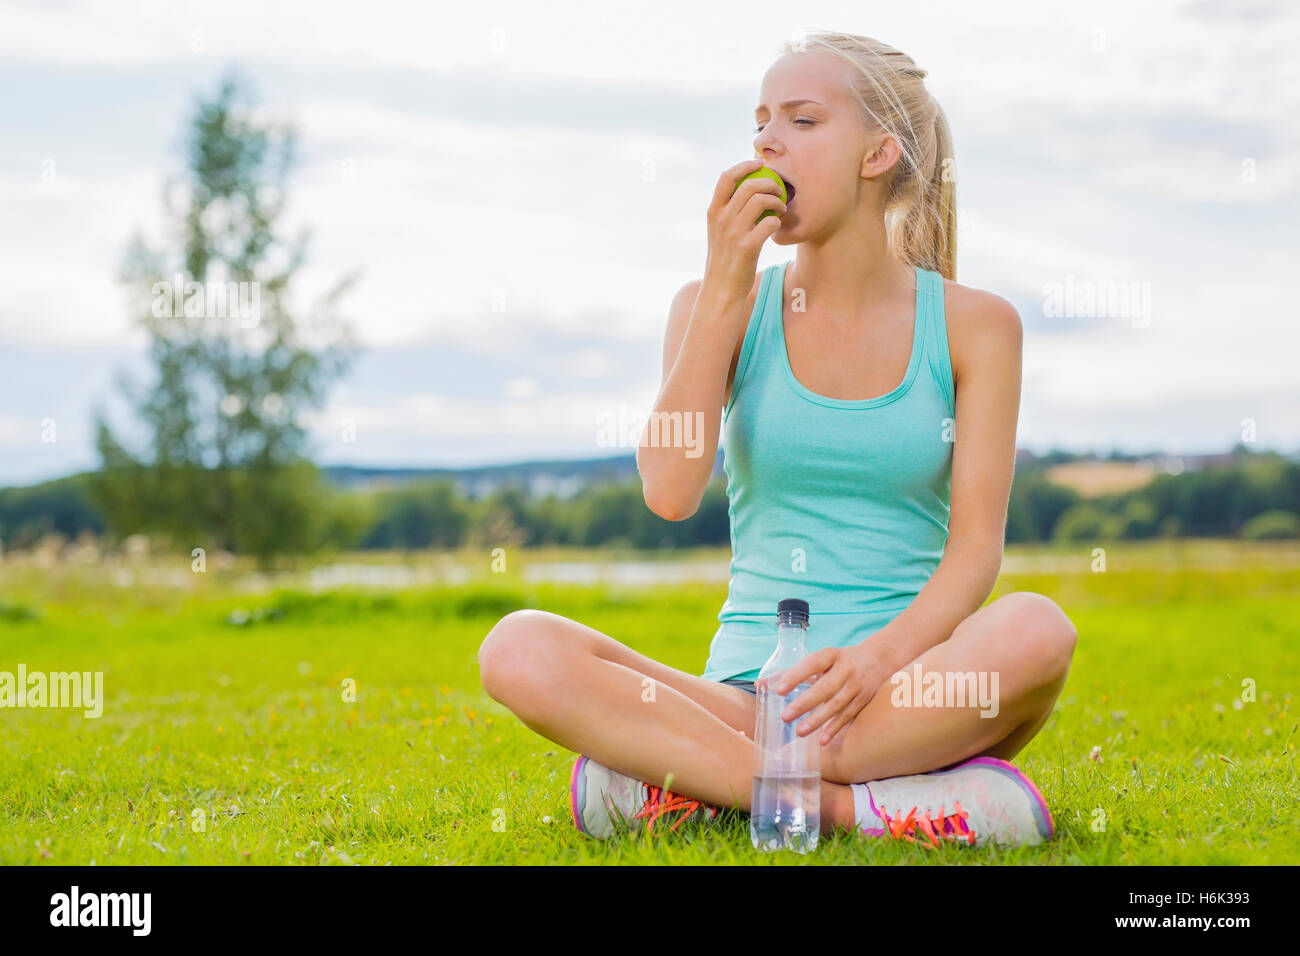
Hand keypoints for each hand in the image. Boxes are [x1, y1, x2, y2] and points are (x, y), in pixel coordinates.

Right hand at [702, 158, 786, 302]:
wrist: (721, 289)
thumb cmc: (725, 258)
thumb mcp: (719, 232)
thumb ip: (729, 212)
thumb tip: (749, 190)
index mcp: (713, 212)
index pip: (727, 177)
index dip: (744, 165)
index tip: (759, 164)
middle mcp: (721, 219)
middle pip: (749, 185)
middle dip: (769, 183)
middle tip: (779, 190)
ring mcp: (733, 233)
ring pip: (760, 200)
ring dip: (776, 201)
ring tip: (782, 209)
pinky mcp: (747, 247)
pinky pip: (769, 223)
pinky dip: (777, 222)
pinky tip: (777, 226)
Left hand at [769, 645, 898, 746]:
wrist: (879, 659)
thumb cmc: (840, 660)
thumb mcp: (821, 660)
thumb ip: (792, 672)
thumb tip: (760, 684)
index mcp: (832, 655)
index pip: (812, 663)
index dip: (796, 675)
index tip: (779, 690)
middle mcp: (847, 669)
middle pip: (825, 688)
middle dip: (804, 703)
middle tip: (785, 716)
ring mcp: (857, 686)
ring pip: (836, 705)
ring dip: (817, 720)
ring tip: (799, 731)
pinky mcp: (863, 700)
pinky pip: (847, 716)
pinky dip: (834, 729)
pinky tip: (821, 740)